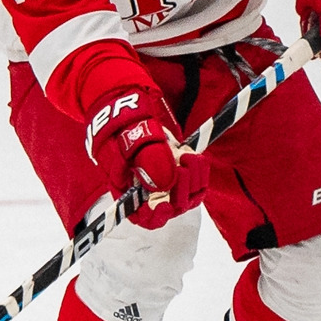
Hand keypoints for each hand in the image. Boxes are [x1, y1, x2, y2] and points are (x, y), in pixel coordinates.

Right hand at [84, 88, 209, 229]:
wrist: (127, 104)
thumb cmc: (121, 123)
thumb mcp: (130, 137)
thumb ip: (146, 159)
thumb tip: (164, 184)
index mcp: (127, 188)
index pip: (142, 216)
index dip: (156, 216)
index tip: (166, 205)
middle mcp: (147, 189)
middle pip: (170, 207)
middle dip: (181, 190)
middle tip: (183, 165)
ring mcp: (164, 179)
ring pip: (186, 196)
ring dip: (193, 179)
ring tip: (188, 156)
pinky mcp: (178, 168)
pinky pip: (196, 181)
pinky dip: (199, 171)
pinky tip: (193, 155)